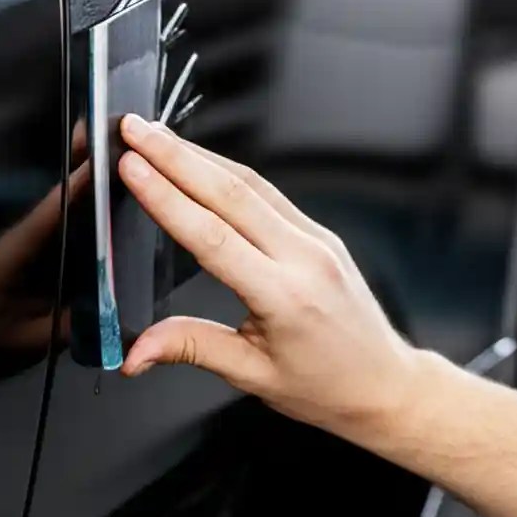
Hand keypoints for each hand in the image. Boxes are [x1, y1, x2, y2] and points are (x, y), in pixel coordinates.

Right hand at [116, 114, 423, 433]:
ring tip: (154, 135)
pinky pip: (268, 193)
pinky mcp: (318, 233)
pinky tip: (198, 159)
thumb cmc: (325, 387)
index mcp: (285, 298)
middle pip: (230, 194)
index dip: (167, 198)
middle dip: (175, 156)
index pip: (213, 237)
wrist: (385, 385)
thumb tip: (135, 352)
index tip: (132, 167)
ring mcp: (317, 240)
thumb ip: (191, 349)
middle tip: (132, 130)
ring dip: (198, 155)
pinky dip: (226, 172)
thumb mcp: (252, 376)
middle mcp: (305, 258)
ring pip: (250, 184)